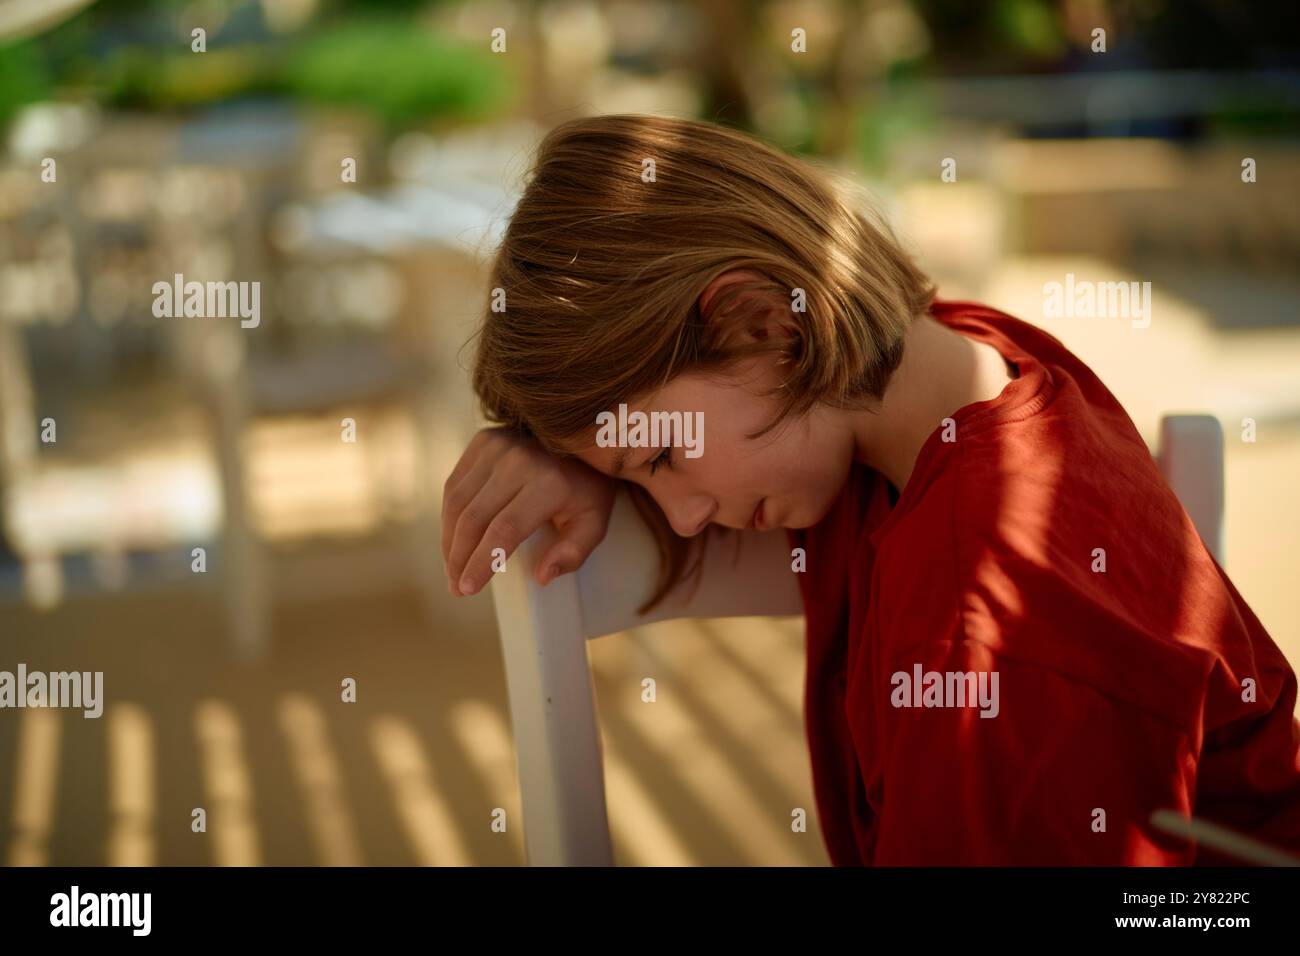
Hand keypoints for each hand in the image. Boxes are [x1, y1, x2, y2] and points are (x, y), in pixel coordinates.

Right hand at [441, 428, 616, 596]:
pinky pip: (455, 486)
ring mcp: (497, 446)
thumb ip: (573, 552)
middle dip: (459, 558)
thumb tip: (543, 576)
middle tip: (457, 587)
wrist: (582, 437)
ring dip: (449, 541)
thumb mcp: (594, 522)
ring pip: (457, 503)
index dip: (481, 562)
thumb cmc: (587, 487)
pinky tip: (454, 540)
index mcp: (549, 482)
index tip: (467, 588)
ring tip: (453, 569)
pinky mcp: (484, 441)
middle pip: (474, 519)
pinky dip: (449, 517)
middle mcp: (519, 460)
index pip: (504, 530)